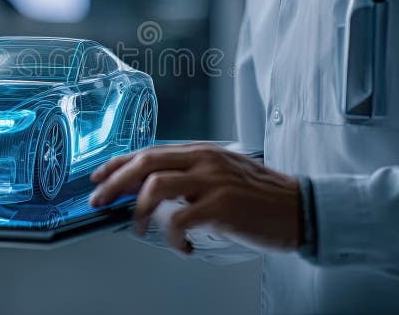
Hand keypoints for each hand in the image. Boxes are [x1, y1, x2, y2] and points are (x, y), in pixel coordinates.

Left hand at [89, 143, 301, 252]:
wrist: (301, 208)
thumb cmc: (260, 196)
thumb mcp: (222, 174)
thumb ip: (189, 175)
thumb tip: (149, 189)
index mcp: (202, 151)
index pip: (148, 151)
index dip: (118, 163)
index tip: (99, 176)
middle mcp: (204, 161)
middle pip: (144, 163)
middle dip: (113, 183)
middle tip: (98, 201)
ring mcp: (213, 182)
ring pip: (155, 187)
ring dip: (138, 212)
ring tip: (139, 229)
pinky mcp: (222, 207)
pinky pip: (179, 220)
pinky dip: (171, 237)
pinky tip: (181, 247)